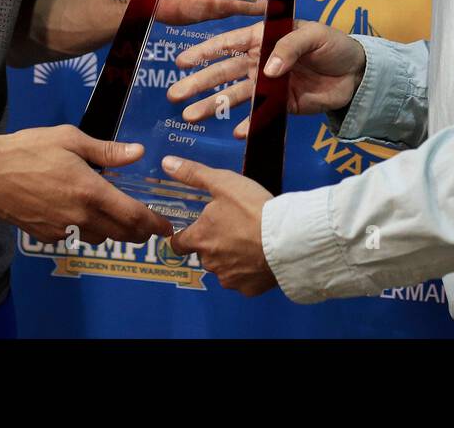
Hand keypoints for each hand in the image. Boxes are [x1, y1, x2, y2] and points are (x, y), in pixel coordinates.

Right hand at [0, 125, 173, 244]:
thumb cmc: (27, 148)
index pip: (132, 215)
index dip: (153, 223)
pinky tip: (79, 214)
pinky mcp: (43, 236)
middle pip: (119, 233)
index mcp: (89, 191)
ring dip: (112, 231)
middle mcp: (78, 217)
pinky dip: (84, 229)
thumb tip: (138, 152)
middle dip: (138, 233)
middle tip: (149, 227)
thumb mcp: (69, 139)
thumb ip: (106, 150)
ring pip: (98, 237)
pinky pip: (73, 237)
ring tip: (115, 217)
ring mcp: (60, 230)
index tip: (166, 228)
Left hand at [164, 157, 276, 295]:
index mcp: (199, 238)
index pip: (177, 244)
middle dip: (213, 244)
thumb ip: (193, 174)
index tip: (194, 229)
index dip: (183, 236)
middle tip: (233, 228)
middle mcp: (209, 262)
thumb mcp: (223, 183)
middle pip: (203, 254)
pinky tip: (261, 257)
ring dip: (230, 258)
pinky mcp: (248, 289)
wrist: (287, 237)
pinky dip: (248, 271)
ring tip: (250, 241)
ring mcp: (229, 278)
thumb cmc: (252, 208)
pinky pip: (243, 280)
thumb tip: (166, 162)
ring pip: (223, 268)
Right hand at [167, 19, 367, 135]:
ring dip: (213, 105)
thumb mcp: (312, 35)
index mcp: (264, 38)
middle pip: (224, 72)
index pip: (228, 43)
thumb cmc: (333, 44)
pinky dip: (247, 123)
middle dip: (198, 83)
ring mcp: (268, 85)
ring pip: (235, 95)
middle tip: (174, 95)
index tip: (181, 61)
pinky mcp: (281, 105)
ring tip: (191, 116)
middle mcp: (260, 61)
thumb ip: (288, 48)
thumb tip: (266, 69)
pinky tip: (235, 132)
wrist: (357, 73)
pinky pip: (259, 115)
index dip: (204, 52)